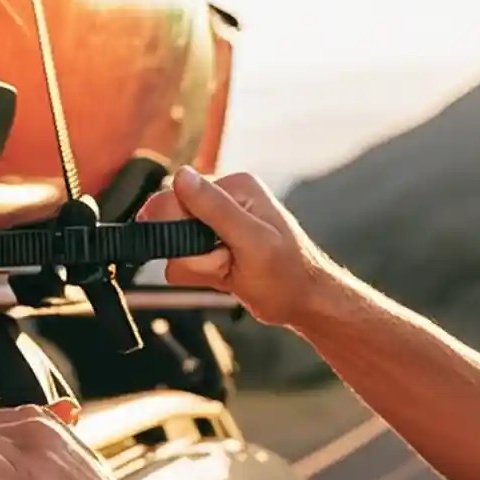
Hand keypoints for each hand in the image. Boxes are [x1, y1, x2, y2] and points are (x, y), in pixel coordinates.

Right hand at [137, 167, 345, 326]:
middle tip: (228, 263)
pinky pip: (183, 261)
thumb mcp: (252, 241)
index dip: (184, 234)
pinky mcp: (212, 245)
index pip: (175, 200)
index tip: (214, 252)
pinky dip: (201, 274)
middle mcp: (223, 200)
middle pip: (172, 225)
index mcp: (234, 187)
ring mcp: (217, 223)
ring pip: (175, 248)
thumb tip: (181, 174)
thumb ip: (214, 208)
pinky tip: (228, 275)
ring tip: (232, 270)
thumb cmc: (288, 277)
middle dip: (194, 253)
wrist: (307, 305)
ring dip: (200, 267)